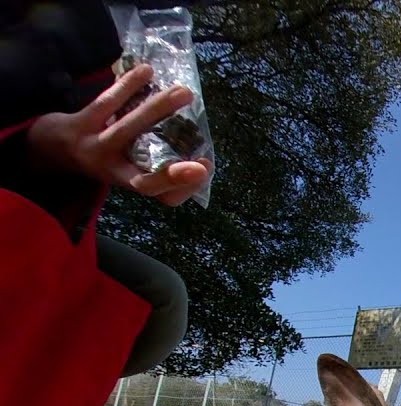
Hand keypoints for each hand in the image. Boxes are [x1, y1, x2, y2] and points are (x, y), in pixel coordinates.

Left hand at [27, 63, 211, 206]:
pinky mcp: (77, 125)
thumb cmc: (104, 153)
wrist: (52, 146)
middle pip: (144, 181)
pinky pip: (106, 103)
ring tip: (184, 93)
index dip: (183, 187)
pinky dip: (127, 85)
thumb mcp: (128, 163)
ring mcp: (92, 149)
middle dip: (174, 175)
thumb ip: (160, 159)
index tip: (204, 169)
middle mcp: (111, 172)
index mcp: (129, 181)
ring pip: (128, 130)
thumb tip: (198, 143)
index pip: (160, 195)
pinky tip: (147, 71)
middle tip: (204, 163)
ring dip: (158, 110)